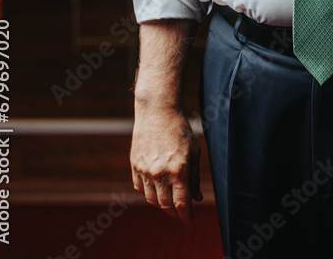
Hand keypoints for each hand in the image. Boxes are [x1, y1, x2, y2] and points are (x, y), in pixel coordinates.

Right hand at [130, 106, 202, 224]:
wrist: (158, 111)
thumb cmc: (180, 130)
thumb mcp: (194, 151)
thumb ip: (195, 177)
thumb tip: (197, 198)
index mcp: (178, 170)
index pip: (182, 204)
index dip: (186, 216)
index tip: (189, 221)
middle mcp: (160, 173)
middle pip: (165, 206)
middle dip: (174, 212)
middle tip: (180, 211)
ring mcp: (145, 170)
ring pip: (151, 200)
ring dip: (161, 204)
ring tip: (168, 200)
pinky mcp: (135, 165)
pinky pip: (140, 188)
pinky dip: (148, 192)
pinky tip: (156, 188)